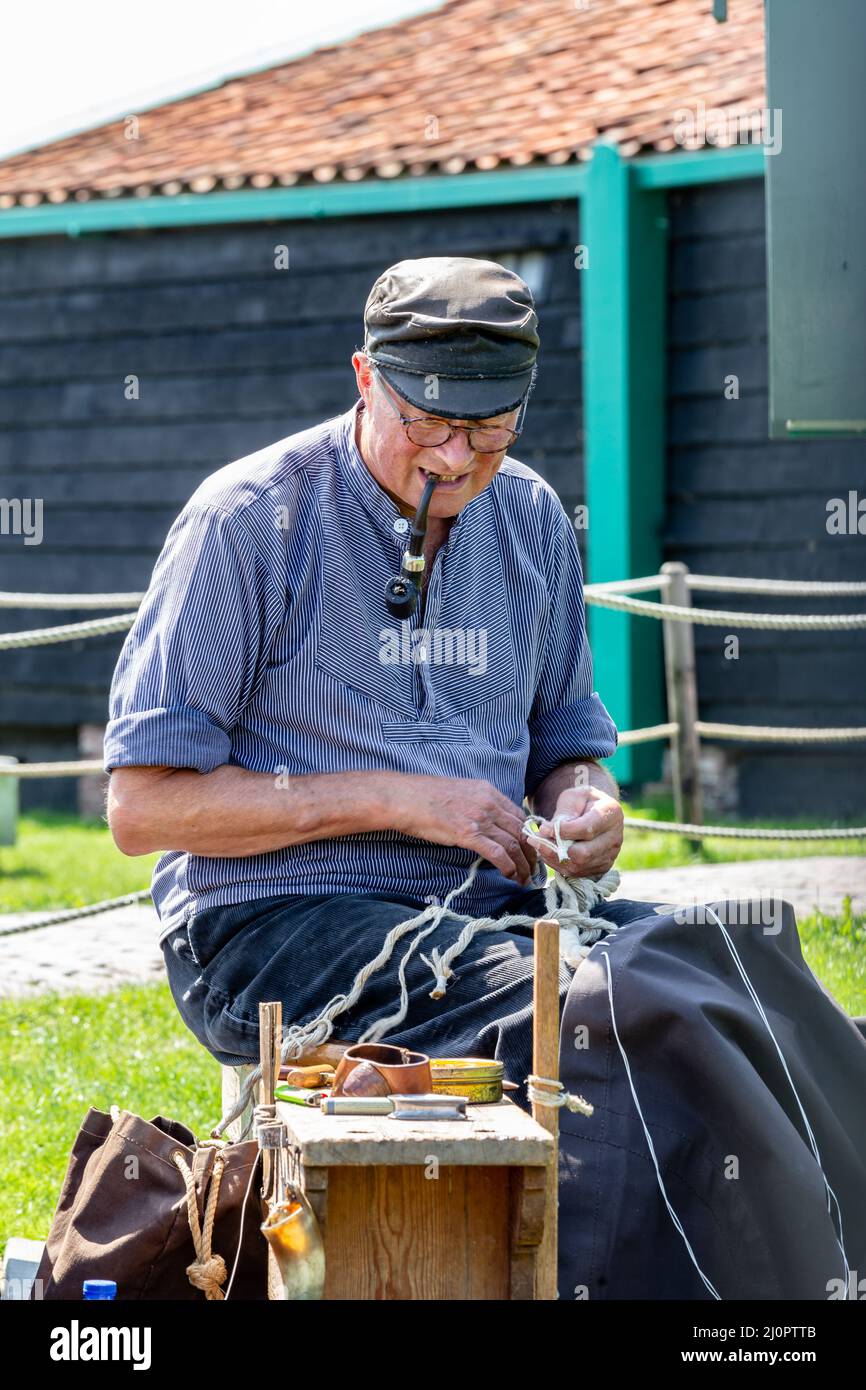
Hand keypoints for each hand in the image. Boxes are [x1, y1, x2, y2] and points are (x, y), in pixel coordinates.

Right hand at [396, 775, 538, 884]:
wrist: (406, 797)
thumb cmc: (426, 796)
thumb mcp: (460, 791)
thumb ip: (478, 803)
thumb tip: (487, 820)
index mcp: (488, 791)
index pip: (520, 815)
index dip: (530, 835)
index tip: (531, 849)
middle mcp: (489, 803)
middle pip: (521, 831)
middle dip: (531, 852)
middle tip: (534, 868)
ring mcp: (480, 818)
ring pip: (513, 844)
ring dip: (523, 864)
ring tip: (524, 878)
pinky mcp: (468, 834)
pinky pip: (497, 853)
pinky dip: (508, 866)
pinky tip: (510, 876)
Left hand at [527, 784, 622, 879]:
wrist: (594, 812)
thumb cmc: (582, 802)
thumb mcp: (573, 797)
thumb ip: (564, 811)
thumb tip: (549, 831)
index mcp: (611, 813)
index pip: (587, 829)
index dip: (562, 831)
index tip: (543, 829)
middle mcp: (615, 837)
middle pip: (584, 853)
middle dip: (556, 848)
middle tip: (537, 839)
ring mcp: (610, 855)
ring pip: (578, 866)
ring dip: (554, 857)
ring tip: (541, 845)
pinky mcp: (602, 867)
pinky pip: (577, 872)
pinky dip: (559, 864)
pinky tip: (550, 852)